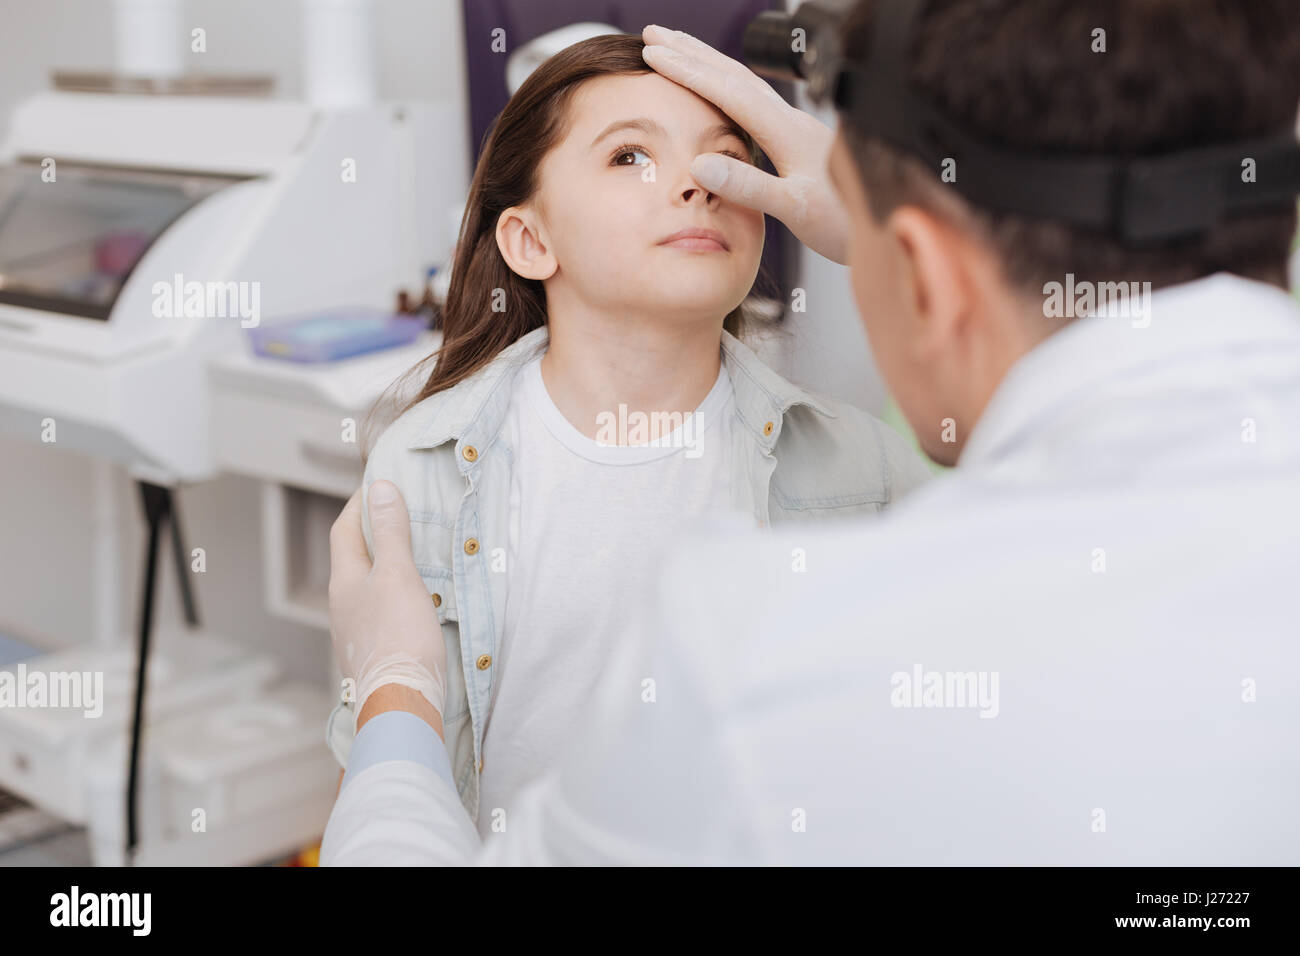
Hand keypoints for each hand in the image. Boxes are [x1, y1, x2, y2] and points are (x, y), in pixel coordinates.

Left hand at [328, 479, 445, 723]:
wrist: (401, 700)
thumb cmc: (399, 635)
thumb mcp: (398, 574)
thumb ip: (391, 532)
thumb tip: (380, 489)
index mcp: (344, 580)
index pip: (345, 530)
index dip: (361, 505)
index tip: (380, 486)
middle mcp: (342, 604)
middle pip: (353, 557)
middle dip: (373, 534)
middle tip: (400, 515)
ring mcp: (354, 630)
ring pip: (365, 585)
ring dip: (384, 565)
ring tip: (412, 554)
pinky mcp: (372, 650)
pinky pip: (378, 609)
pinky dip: (392, 593)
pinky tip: (414, 600)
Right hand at [641, 23, 850, 264]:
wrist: (898, 225)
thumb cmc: (850, 222)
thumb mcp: (796, 209)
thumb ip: (749, 186)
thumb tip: (701, 164)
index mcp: (787, 133)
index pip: (727, 90)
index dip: (687, 69)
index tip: (653, 51)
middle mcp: (793, 123)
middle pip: (735, 74)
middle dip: (692, 52)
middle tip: (655, 33)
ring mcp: (799, 132)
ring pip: (746, 85)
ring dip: (709, 66)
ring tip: (680, 54)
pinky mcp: (804, 146)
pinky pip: (757, 105)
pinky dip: (730, 90)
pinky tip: (726, 100)